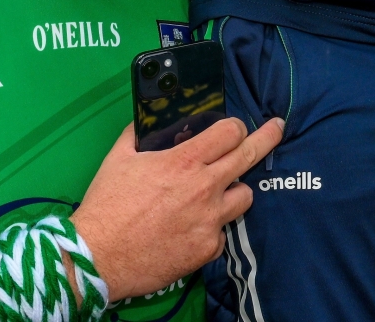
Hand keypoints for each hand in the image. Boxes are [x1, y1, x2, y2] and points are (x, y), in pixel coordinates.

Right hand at [72, 118, 283, 301]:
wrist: (97, 257)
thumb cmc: (106, 205)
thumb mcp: (119, 158)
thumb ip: (139, 133)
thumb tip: (150, 117)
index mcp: (184, 161)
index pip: (230, 132)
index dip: (235, 126)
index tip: (236, 128)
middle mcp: (205, 188)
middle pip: (250, 155)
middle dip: (268, 137)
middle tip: (277, 128)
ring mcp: (210, 220)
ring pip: (245, 196)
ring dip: (234, 190)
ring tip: (217, 194)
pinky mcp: (207, 248)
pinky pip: (222, 233)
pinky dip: (211, 229)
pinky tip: (190, 230)